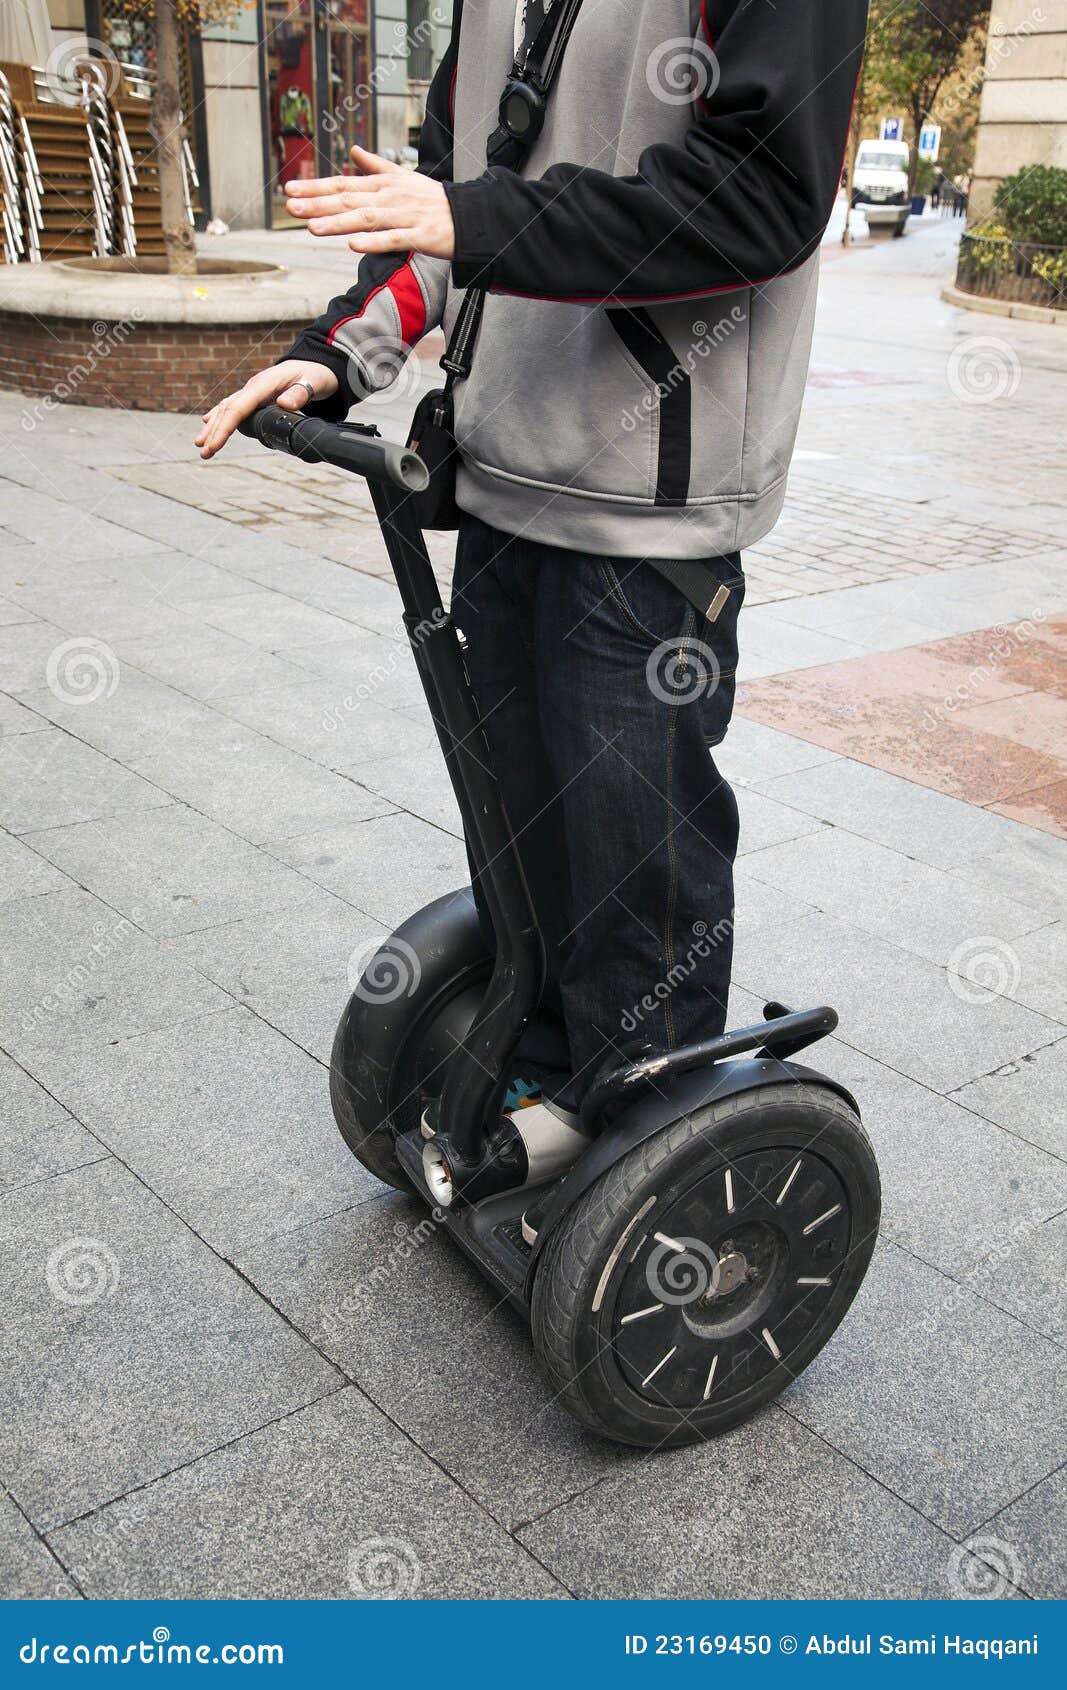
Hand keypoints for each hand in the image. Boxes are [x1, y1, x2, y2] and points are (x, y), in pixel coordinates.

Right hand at [195, 360, 338, 459]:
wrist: (316, 364)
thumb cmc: (315, 374)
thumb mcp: (314, 382)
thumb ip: (299, 393)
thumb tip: (283, 404)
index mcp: (264, 384)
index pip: (239, 408)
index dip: (225, 427)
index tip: (215, 444)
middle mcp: (253, 386)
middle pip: (228, 410)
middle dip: (214, 432)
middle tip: (204, 452)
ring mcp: (252, 391)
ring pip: (226, 408)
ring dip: (212, 427)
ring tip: (200, 445)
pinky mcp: (255, 395)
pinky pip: (232, 406)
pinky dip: (219, 416)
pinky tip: (208, 424)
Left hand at [285, 146, 454, 258]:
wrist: (469, 215)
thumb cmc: (434, 199)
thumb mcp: (403, 176)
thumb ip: (375, 165)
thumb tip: (353, 151)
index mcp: (383, 184)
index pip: (343, 185)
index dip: (316, 187)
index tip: (290, 190)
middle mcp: (390, 197)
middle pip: (348, 200)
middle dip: (318, 203)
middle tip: (291, 206)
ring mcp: (404, 216)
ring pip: (366, 218)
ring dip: (338, 223)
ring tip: (312, 227)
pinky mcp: (419, 235)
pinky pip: (393, 239)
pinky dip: (374, 242)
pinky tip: (353, 245)